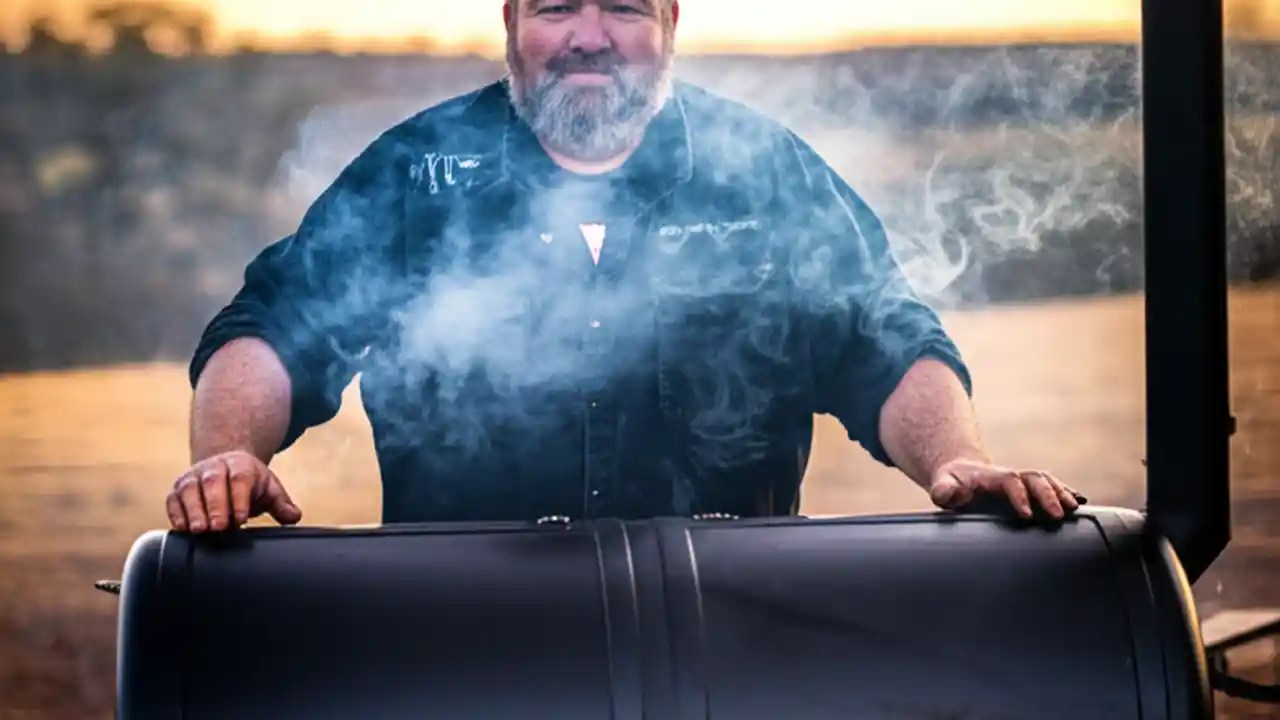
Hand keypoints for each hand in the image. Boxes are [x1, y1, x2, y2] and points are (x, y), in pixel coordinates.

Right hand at [165, 451, 302, 532]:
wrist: (225, 467)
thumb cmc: (250, 483)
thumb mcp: (269, 489)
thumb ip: (281, 503)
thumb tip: (293, 516)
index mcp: (240, 465)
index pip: (239, 478)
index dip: (239, 498)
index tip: (241, 519)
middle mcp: (214, 467)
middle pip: (213, 482)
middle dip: (215, 505)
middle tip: (218, 527)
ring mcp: (194, 476)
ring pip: (189, 488)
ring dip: (193, 509)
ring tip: (199, 530)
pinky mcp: (177, 488)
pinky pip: (172, 498)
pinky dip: (175, 512)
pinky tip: (181, 527)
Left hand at [929, 458, 1085, 521]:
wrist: (960, 475)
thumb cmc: (951, 485)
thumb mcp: (942, 487)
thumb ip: (944, 491)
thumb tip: (950, 495)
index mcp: (990, 477)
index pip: (1009, 480)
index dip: (1019, 495)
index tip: (1026, 515)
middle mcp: (1010, 476)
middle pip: (1034, 477)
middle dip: (1048, 495)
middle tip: (1059, 516)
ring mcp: (1021, 481)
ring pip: (1046, 480)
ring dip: (1061, 492)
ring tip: (1075, 508)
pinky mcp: (1029, 489)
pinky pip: (1051, 487)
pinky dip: (1066, 493)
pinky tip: (1080, 504)